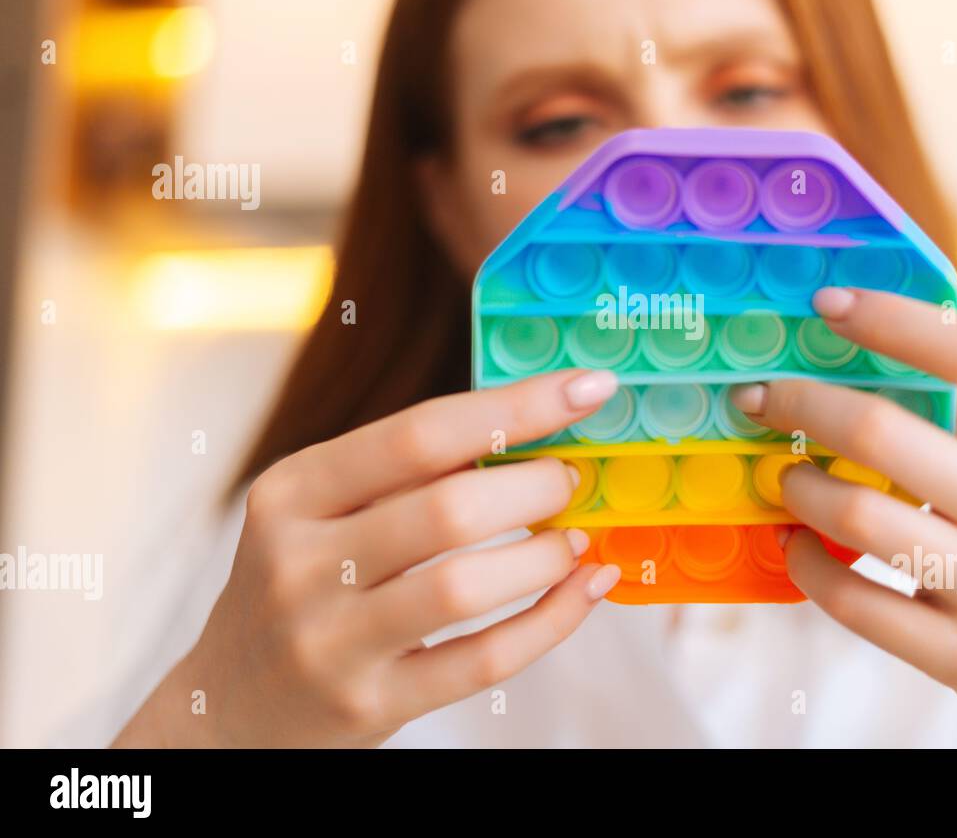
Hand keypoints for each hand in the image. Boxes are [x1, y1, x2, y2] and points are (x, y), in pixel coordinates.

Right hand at [113, 369, 622, 747]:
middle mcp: (299, 564)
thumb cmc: (303, 582)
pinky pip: (483, 661)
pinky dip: (551, 621)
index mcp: (291, 492)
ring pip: (463, 588)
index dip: (515, 407)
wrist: (231, 706)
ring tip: (573, 537)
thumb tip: (532, 421)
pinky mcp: (368, 705)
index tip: (588, 387)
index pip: (419, 434)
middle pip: (447, 510)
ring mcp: (331, 642)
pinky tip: (583, 588)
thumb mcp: (320, 512)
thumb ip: (405, 472)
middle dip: (536, 486)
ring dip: (543, 556)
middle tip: (572, 479)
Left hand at [731, 287, 956, 747]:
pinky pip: (853, 600)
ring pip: (860, 516)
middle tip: (758, 397)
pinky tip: (795, 543)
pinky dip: (805, 563)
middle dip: (801, 404)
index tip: (826, 303)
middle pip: (885, 434)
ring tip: (783, 475)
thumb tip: (848, 333)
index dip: (895, 319)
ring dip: (798, 487)